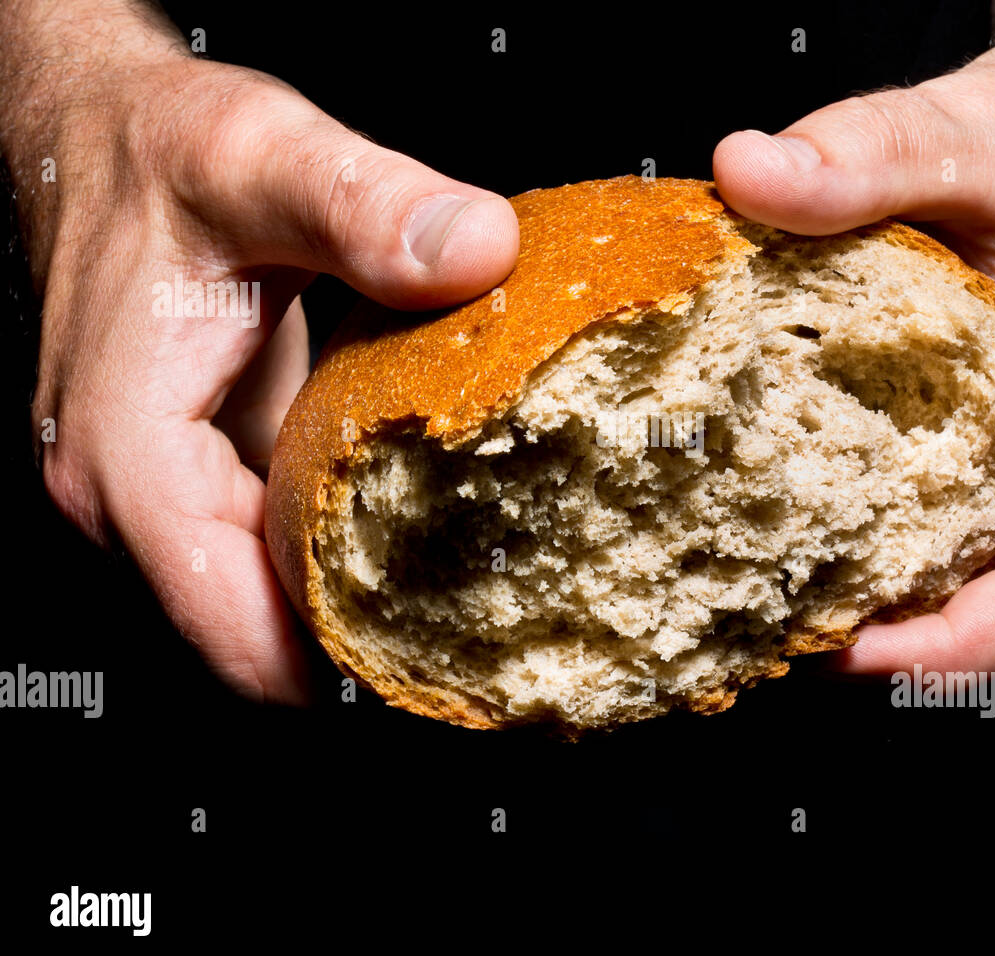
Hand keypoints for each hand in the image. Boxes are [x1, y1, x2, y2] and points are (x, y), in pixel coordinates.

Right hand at [4, 3, 518, 701]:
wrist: (98, 132)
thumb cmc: (149, 148)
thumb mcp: (258, 157)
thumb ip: (362, 205)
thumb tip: (476, 251)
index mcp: (132, 455)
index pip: (235, 628)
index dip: (345, 663)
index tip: (453, 664)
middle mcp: (138, 495)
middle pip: (259, 640)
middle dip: (371, 648)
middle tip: (498, 636)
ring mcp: (169, 490)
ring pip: (268, 605)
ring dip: (362, 611)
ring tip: (483, 600)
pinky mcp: (206, 471)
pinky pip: (277, 551)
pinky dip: (346, 559)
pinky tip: (429, 534)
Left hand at [713, 7, 994, 672]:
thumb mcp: (981, 134)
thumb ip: (870, 154)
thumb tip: (750, 175)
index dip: (960, 647)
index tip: (847, 651)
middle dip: (923, 640)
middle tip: (794, 631)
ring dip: (927, 611)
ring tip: (806, 602)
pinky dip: (938, 559)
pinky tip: (853, 547)